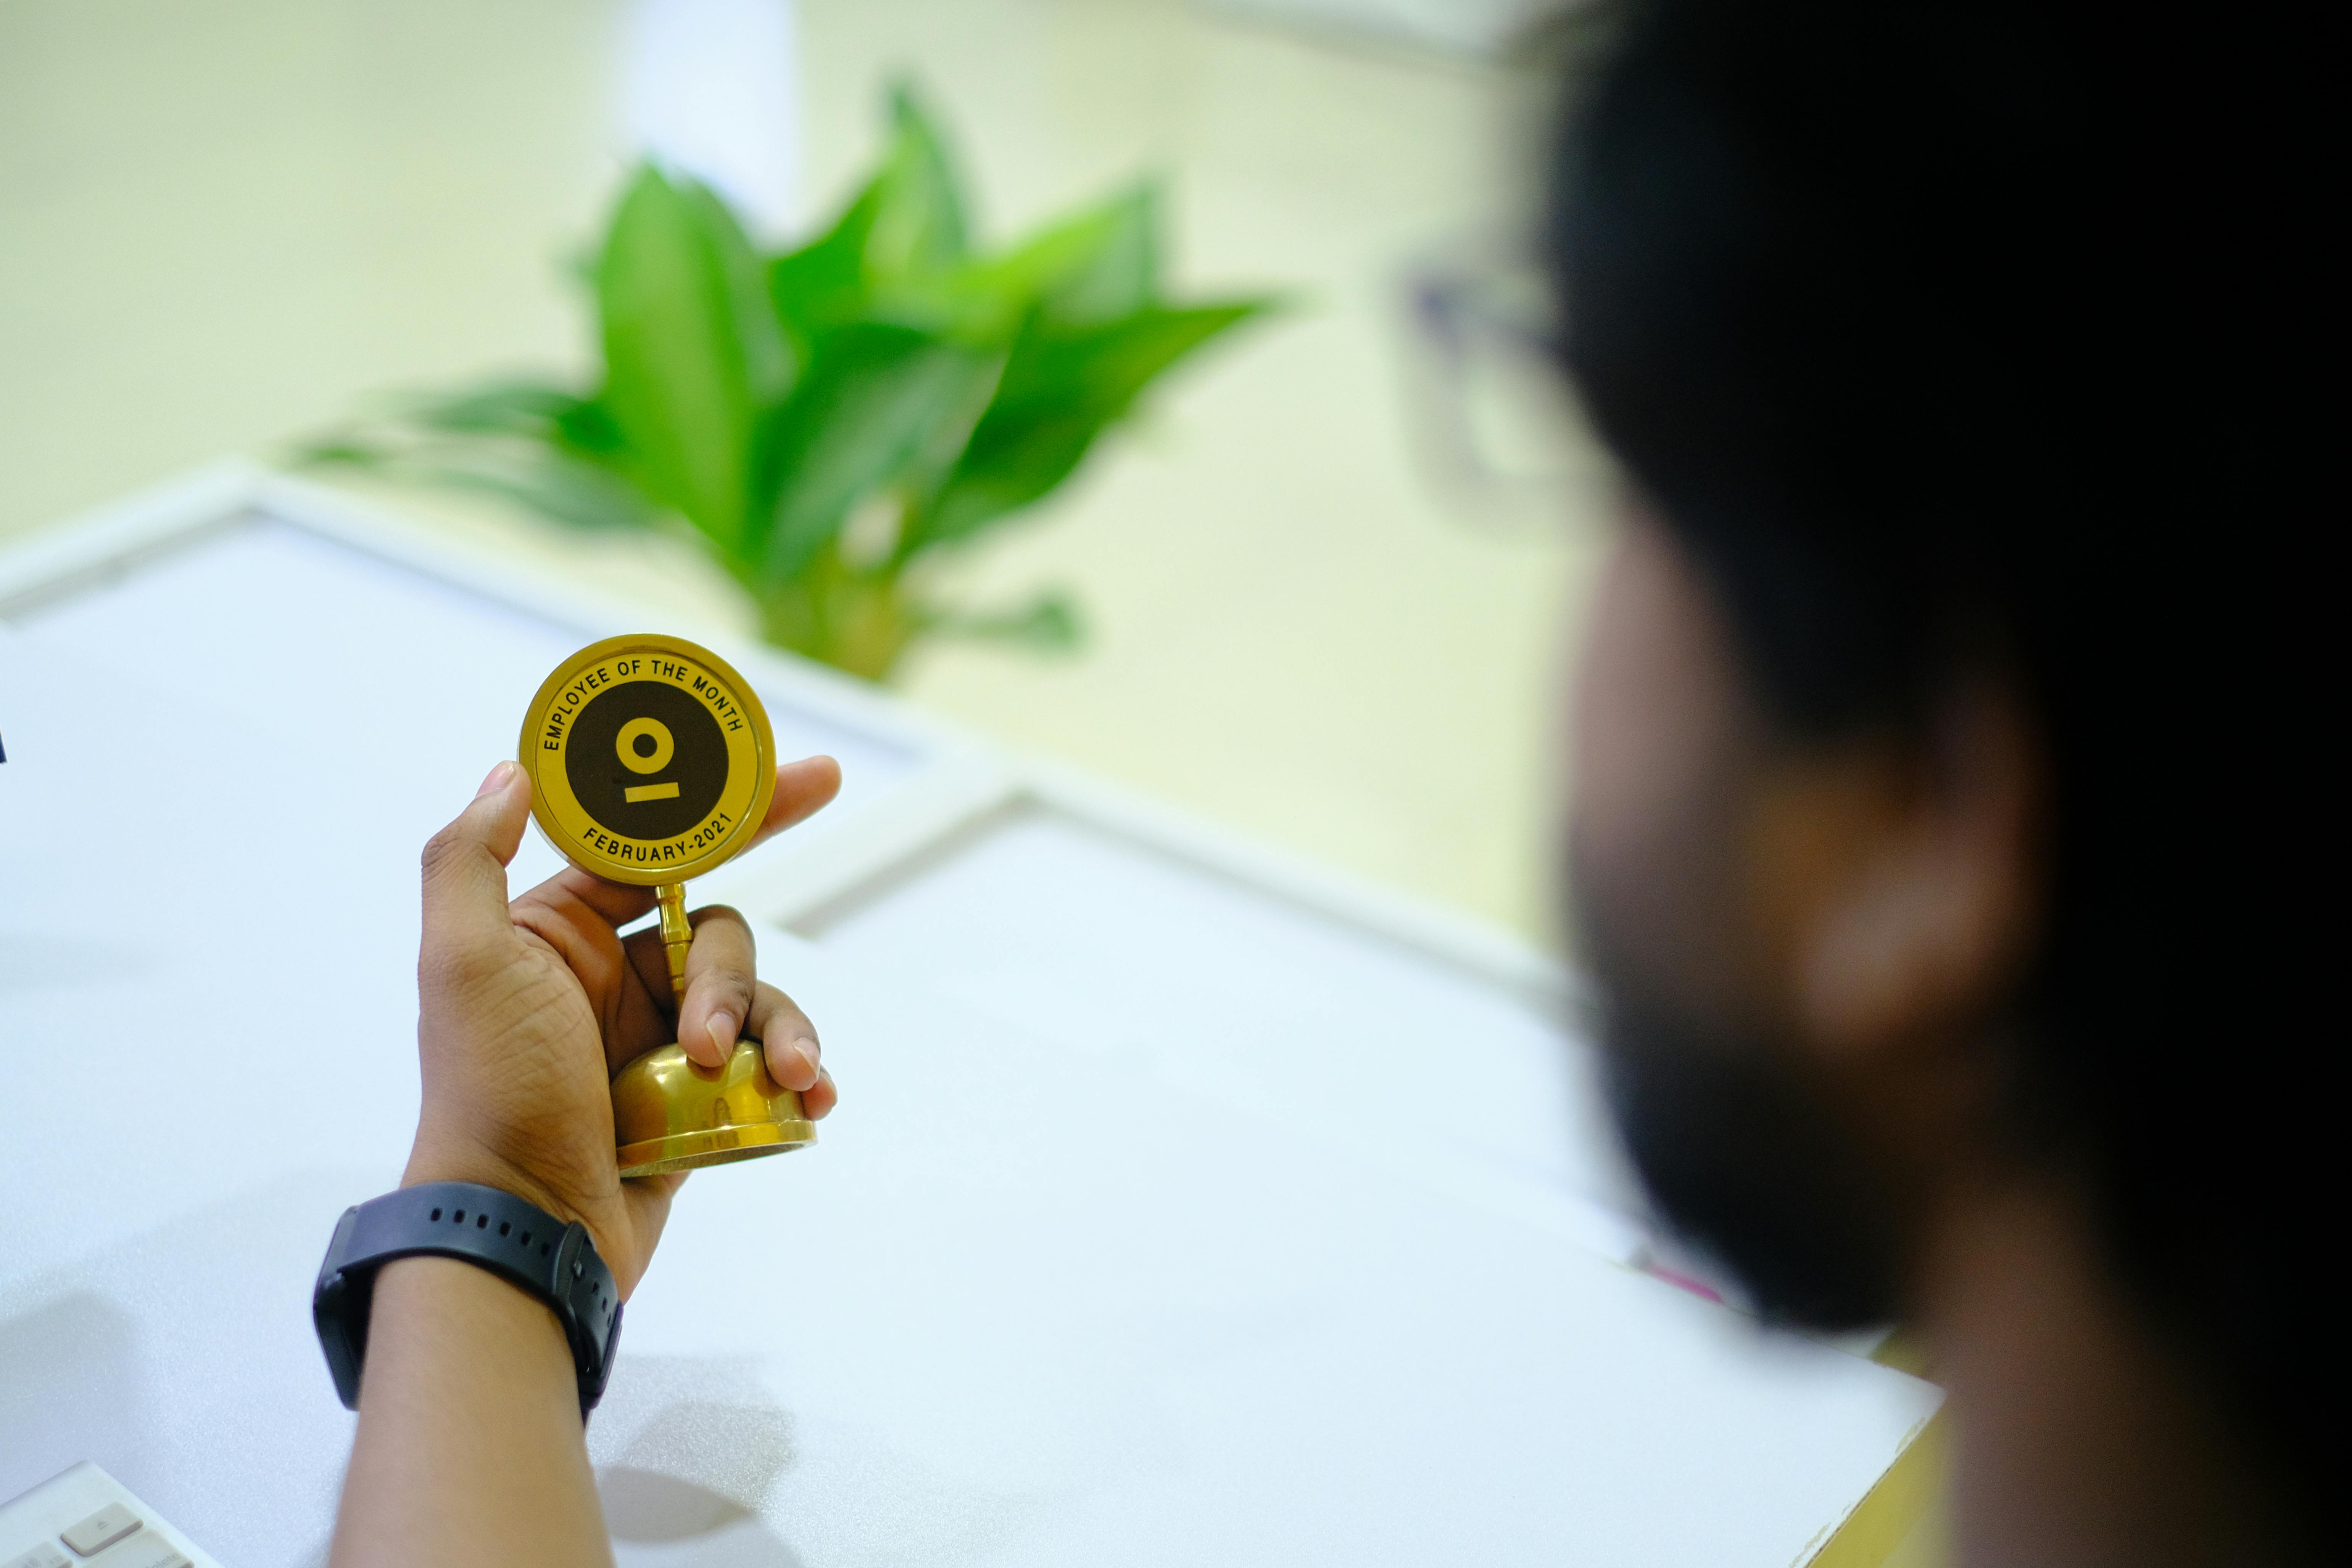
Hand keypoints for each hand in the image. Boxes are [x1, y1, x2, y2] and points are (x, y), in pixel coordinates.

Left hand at [403, 755, 841, 1293]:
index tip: (812, 782)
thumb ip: (469, 857)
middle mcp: (611, 979)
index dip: (732, 812)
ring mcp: (658, 1041)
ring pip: (751, 998)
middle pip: (714, 932)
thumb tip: (513, 771)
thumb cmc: (490, 1093)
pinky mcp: (697, 1101)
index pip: (656, 851)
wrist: (525, 1229)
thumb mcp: (463, 962)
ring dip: (773, 1032)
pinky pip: (767, 1062)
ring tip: (771, 1082)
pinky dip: (796, 1073)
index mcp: (560, 933)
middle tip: (710, 1038)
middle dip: (729, 980)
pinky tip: (808, 1098)